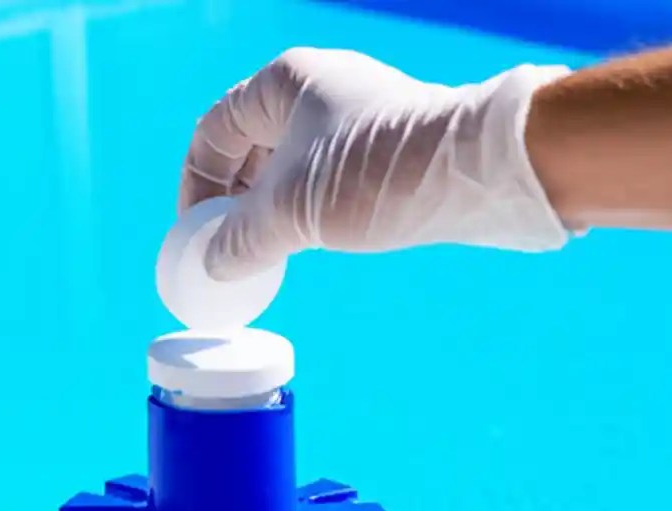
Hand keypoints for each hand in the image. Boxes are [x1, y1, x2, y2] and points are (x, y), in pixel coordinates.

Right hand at [178, 48, 575, 280]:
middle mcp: (319, 89)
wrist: (477, 172)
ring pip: (291, 163)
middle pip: (251, 145)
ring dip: (270, 208)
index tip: (195, 232)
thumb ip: (240, 239)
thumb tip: (213, 267)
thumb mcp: (290, 210)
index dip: (196, 184)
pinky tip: (308, 242)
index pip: (213, 130)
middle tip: (225, 246)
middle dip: (232, 198)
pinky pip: (326, 174)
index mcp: (283, 82)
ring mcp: (356, 116)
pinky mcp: (386, 146)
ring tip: (264, 252)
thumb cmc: (376, 173)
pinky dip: (306, 207)